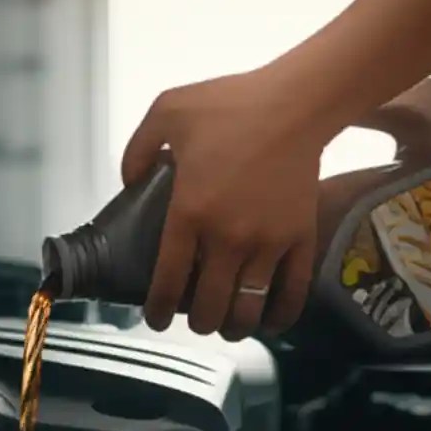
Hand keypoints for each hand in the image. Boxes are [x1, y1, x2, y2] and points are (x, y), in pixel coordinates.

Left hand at [121, 66, 326, 340]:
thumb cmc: (230, 105)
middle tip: (195, 316)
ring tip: (229, 324)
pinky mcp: (300, 239)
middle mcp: (227, 237)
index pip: (168, 280)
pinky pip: (292, 292)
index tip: (156, 319)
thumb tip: (130, 183)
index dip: (157, 309)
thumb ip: (136, 150)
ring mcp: (267, 242)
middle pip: (209, 307)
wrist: (295, 104)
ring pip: (248, 309)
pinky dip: (281, 315)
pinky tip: (270, 322)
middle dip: (198, 322)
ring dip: (234, 326)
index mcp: (190, 212)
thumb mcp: (165, 112)